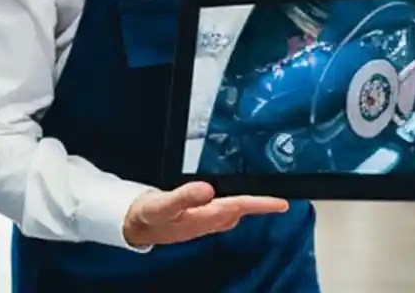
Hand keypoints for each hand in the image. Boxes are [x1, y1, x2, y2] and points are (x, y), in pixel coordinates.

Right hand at [122, 182, 289, 247]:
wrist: (133, 225)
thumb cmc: (148, 215)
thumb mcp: (162, 205)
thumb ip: (184, 196)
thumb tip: (208, 189)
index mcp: (202, 218)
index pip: (238, 207)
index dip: (261, 204)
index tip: (282, 203)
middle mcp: (206, 221)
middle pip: (240, 211)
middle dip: (261, 205)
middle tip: (280, 200)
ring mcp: (202, 221)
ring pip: (232, 212)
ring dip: (249, 204)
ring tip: (264, 197)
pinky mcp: (196, 217)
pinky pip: (222, 210)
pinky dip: (233, 202)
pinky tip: (233, 196)